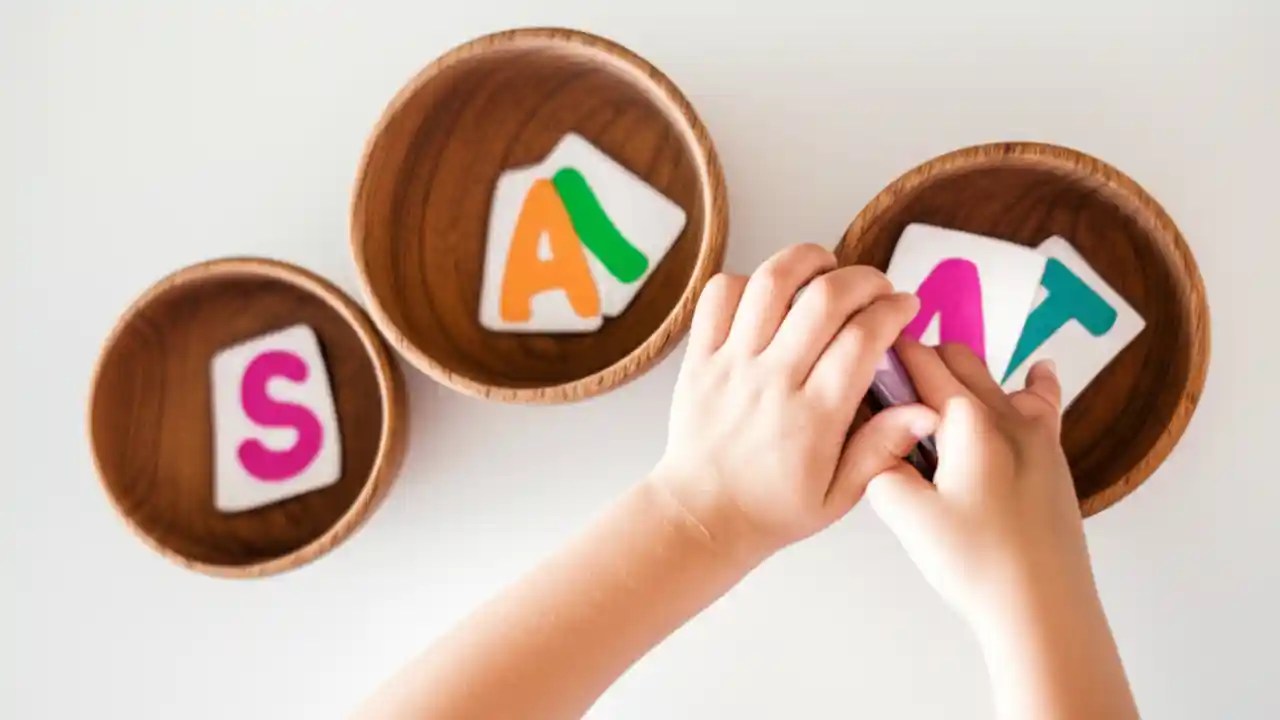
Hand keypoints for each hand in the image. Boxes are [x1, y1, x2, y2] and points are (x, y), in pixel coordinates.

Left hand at [651, 244, 935, 558]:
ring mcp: (731, 365)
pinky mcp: (700, 358)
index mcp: (813, 417)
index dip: (892, 311)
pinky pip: (718, 296)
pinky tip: (771, 293)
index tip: (905, 307)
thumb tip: (927, 409)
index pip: (862, 340)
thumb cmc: (773, 509)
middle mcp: (772, 382)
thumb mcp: (840, 496)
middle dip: (862, 279)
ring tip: (826, 268)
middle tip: (877, 287)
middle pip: (823, 300)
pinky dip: (746, 280)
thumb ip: (882, 448)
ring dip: (805, 262)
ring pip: (768, 284)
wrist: (702, 516)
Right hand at [867, 340, 1094, 628]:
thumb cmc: (977, 565)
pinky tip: (1036, 371)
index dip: (889, 355)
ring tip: (933, 400)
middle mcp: (1007, 415)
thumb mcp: (905, 514)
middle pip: (959, 359)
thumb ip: (880, 463)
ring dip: (960, 375)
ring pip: (994, 377)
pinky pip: (1043, 402)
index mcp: (968, 421)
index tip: (865, 358)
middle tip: (888, 388)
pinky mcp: (1053, 458)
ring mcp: (1038, 434)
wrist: (1043, 609)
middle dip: (921, 361)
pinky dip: (1032, 382)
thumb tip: (878, 440)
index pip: (921, 363)